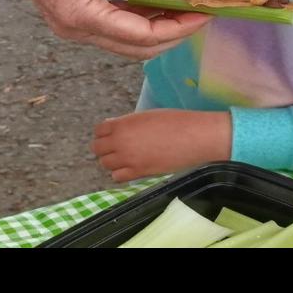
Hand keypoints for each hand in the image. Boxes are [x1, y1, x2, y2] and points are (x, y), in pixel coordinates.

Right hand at [0, 0, 212, 58]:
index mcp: (84, 16)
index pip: (144, 36)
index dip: (180, 27)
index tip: (205, 11)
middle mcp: (79, 32)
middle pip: (140, 49)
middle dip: (175, 34)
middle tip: (203, 12)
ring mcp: (76, 32)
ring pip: (129, 45)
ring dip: (159, 31)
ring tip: (187, 9)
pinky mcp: (77, 23)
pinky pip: (116, 32)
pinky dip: (141, 22)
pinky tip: (160, 5)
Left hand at [92, 109, 231, 181]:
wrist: (194, 137)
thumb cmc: (176, 121)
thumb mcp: (148, 116)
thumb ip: (129, 123)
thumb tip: (117, 128)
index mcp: (123, 124)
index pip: (99, 130)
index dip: (104, 133)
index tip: (113, 135)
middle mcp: (121, 141)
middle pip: (97, 148)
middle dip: (105, 147)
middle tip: (117, 148)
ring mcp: (128, 158)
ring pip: (105, 164)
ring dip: (112, 161)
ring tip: (125, 159)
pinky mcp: (138, 172)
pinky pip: (117, 177)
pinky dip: (120, 174)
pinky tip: (131, 169)